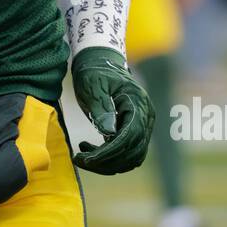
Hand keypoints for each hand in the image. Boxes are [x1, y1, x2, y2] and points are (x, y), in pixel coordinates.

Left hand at [71, 47, 154, 174]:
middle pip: (133, 151)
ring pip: (132, 157)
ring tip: (82, 155)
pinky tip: (90, 150)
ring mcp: (143, 125)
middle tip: (79, 159)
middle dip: (106, 161)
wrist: (98, 63)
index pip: (130, 135)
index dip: (110, 151)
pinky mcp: (135, 132)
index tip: (88, 159)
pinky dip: (110, 159)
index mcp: (138, 103)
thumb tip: (109, 133)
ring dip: (108, 164)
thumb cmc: (93, 72)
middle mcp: (146, 116)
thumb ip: (101, 107)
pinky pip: (128, 154)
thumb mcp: (92, 85)